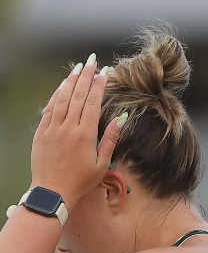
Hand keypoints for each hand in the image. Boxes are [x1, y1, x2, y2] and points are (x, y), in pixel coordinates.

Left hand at [30, 58, 123, 212]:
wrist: (52, 191)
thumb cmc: (81, 181)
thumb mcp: (102, 163)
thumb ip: (111, 138)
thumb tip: (121, 118)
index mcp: (85, 135)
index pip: (92, 103)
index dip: (98, 86)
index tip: (104, 73)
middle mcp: (67, 127)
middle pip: (77, 96)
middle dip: (84, 77)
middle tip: (91, 61)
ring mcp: (52, 128)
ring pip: (61, 98)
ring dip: (70, 82)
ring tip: (77, 69)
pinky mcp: (42, 131)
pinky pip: (49, 108)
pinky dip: (56, 95)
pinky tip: (61, 87)